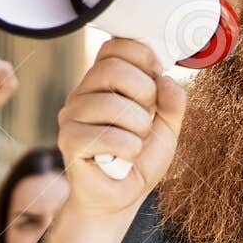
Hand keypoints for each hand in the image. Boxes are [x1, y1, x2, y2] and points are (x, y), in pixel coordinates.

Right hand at [56, 39, 184, 216]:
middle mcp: (83, 93)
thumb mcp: (168, 126)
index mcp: (104, 81)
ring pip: (113, 104)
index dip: (144, 60)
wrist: (122, 196)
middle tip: (147, 118)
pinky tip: (125, 157)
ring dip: (139, 128)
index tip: (156, 84)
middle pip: (114, 68)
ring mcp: (72, 116)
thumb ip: (173, 101)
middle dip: (145, 94)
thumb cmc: (140, 157)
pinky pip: (108, 136)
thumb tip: (167, 79)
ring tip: (135, 142)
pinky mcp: (69, 141)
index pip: (116, 46)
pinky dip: (129, 149)